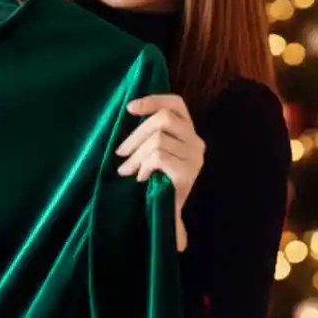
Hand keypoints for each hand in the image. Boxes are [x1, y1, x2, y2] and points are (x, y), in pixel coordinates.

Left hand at [115, 94, 204, 251]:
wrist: (168, 216)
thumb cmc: (158, 181)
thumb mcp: (155, 153)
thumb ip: (149, 133)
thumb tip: (129, 107)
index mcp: (190, 133)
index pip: (176, 104)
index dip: (153, 100)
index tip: (130, 108)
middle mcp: (196, 143)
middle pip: (164, 119)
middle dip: (136, 134)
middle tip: (120, 153)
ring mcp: (194, 158)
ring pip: (158, 140)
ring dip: (137, 155)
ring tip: (128, 170)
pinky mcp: (187, 173)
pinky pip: (159, 157)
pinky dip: (144, 166)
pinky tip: (142, 178)